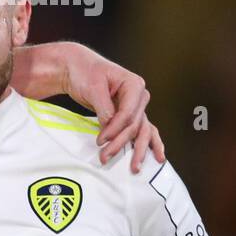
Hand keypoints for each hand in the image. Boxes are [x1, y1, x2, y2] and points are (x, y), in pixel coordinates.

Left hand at [62, 46, 165, 171]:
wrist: (79, 68)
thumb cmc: (85, 73)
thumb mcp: (93, 87)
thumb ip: (103, 106)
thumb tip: (110, 124)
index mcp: (134, 85)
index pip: (128, 113)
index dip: (115, 129)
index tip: (100, 140)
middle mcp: (140, 96)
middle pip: (135, 125)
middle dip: (121, 143)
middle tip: (105, 157)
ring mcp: (137, 105)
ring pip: (140, 131)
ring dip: (136, 149)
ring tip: (134, 168)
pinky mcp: (129, 113)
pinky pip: (142, 130)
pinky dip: (148, 143)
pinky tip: (157, 157)